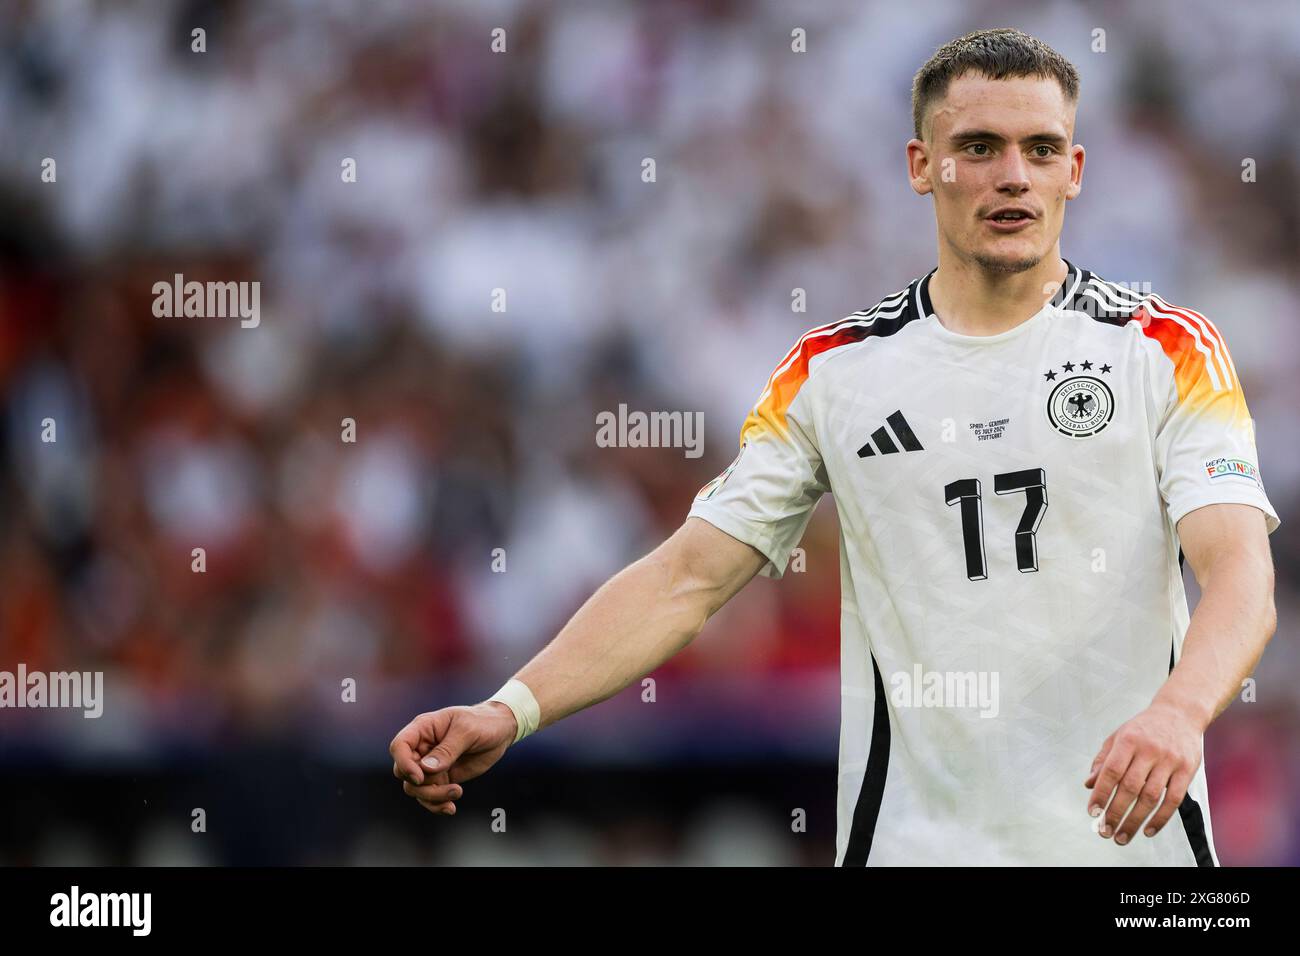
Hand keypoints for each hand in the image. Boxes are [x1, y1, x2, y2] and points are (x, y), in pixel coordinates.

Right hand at [389, 701, 517, 814]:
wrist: (500, 731)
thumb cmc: (482, 723)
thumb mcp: (467, 731)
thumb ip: (447, 750)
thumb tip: (426, 769)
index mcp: (423, 729)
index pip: (399, 746)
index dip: (404, 764)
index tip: (420, 777)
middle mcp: (422, 748)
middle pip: (403, 772)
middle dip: (421, 785)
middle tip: (448, 786)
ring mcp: (430, 765)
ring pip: (415, 788)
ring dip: (432, 797)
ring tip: (457, 792)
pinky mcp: (441, 778)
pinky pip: (429, 797)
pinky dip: (437, 805)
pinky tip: (451, 808)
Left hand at [1084, 702, 1202, 844]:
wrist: (1180, 714)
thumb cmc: (1144, 729)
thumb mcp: (1118, 737)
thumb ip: (1103, 760)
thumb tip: (1089, 785)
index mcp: (1128, 741)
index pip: (1111, 771)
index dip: (1101, 793)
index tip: (1093, 813)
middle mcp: (1149, 750)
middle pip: (1130, 787)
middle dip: (1116, 813)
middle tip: (1106, 832)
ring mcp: (1169, 761)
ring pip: (1151, 797)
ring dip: (1136, 820)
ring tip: (1123, 836)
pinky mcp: (1187, 770)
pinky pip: (1173, 799)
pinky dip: (1160, 818)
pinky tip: (1148, 830)